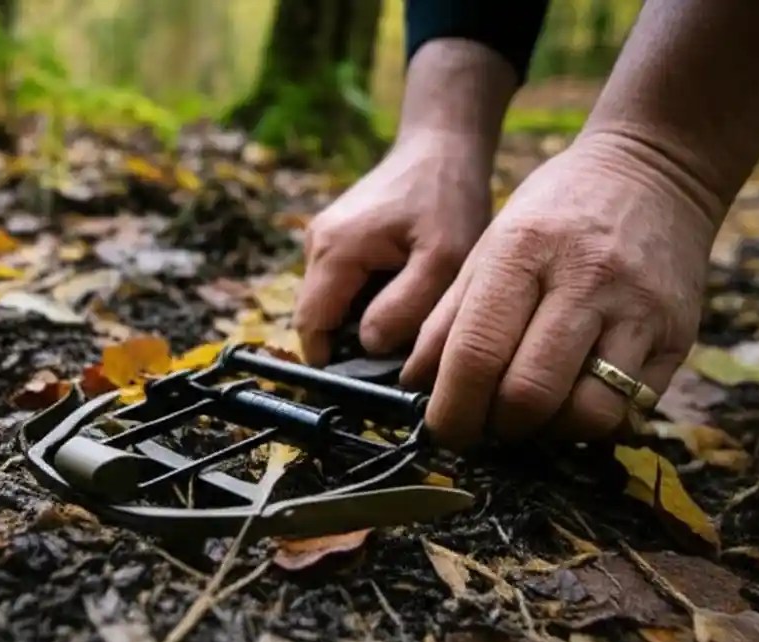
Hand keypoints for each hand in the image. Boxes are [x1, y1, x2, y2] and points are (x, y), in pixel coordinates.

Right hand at [294, 131, 492, 365]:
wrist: (443, 146)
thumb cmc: (447, 198)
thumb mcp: (443, 259)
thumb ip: (405, 308)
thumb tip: (371, 345)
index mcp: (333, 251)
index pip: (311, 329)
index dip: (335, 363)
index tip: (375, 379)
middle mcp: (316, 245)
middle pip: (320, 319)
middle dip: (354, 342)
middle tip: (405, 346)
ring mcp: (324, 240)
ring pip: (333, 304)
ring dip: (363, 319)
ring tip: (410, 310)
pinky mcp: (338, 238)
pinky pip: (344, 286)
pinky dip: (368, 299)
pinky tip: (405, 288)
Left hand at [399, 133, 719, 446]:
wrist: (656, 172)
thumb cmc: (558, 212)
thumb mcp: (491, 245)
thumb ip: (450, 316)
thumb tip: (417, 383)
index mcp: (524, 251)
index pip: (477, 353)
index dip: (453, 409)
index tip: (443, 429)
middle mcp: (587, 281)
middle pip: (530, 394)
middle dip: (498, 426)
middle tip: (488, 423)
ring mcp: (640, 312)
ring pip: (588, 414)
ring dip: (551, 431)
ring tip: (535, 413)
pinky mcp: (679, 337)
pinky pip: (632, 410)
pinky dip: (594, 421)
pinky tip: (575, 399)